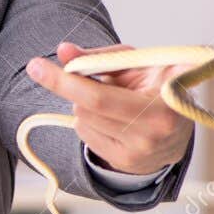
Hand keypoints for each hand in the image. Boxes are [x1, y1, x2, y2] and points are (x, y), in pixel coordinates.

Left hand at [26, 41, 193, 174]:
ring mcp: (138, 152)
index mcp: (162, 104)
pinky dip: (90, 121)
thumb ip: (99, 57)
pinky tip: (112, 119)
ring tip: (113, 101)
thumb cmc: (158, 88)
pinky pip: (86, 135)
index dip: (64, 82)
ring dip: (86, 106)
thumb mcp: (137, 65)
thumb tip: (63, 51)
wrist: (177, 131)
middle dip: (77, 88)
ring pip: (82, 120)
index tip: (35, 66)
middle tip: (91, 78)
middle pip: (85, 108)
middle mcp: (152, 133)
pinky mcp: (125, 162)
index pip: (98, 97)